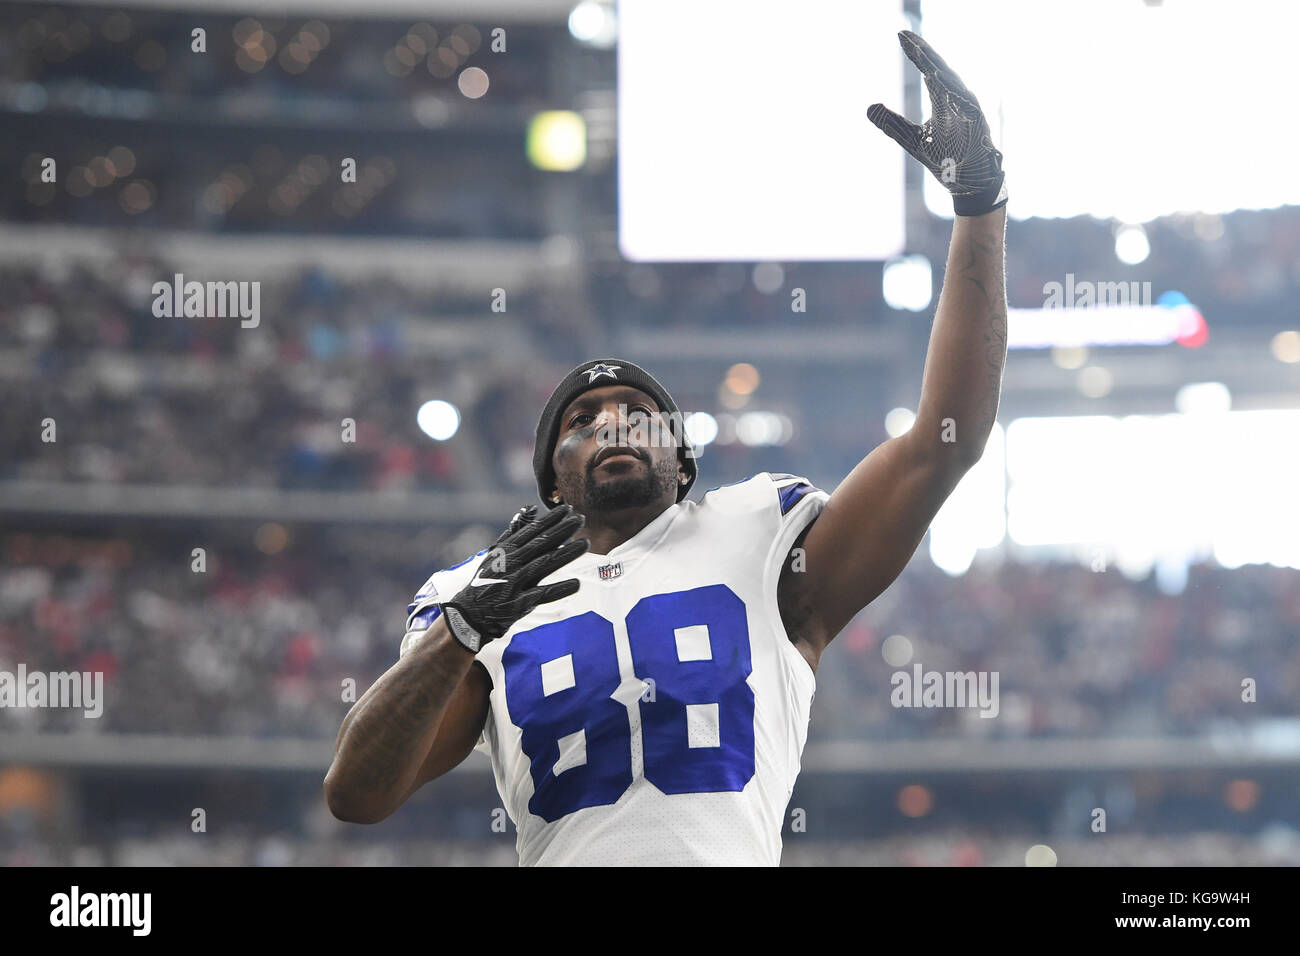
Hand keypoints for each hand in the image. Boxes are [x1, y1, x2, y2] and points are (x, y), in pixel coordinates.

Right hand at [439, 503, 588, 651]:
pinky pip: (542, 594)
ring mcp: (515, 583)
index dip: (550, 520)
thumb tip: (530, 509)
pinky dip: (559, 589)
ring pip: (545, 565)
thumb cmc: (486, 581)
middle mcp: (510, 564)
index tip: (568, 509)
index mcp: (505, 551)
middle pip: (540, 544)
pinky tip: (576, 583)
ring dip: (566, 554)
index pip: (531, 531)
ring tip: (585, 543)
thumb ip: (514, 532)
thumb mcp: (495, 554)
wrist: (469, 614)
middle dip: (562, 530)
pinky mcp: (519, 604)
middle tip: (581, 519)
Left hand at [868, 30, 1006, 216]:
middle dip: (923, 53)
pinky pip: (966, 107)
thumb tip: (869, 107)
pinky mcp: (977, 127)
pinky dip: (955, 96)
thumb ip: (891, 123)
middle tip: (905, 36)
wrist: (968, 186)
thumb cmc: (946, 160)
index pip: (928, 71)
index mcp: (943, 101)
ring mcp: (969, 112)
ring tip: (920, 52)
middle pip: (939, 70)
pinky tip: (943, 84)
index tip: (900, 35)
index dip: (915, 54)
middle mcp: (957, 101)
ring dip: (936, 68)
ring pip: (952, 84)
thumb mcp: (912, 140)